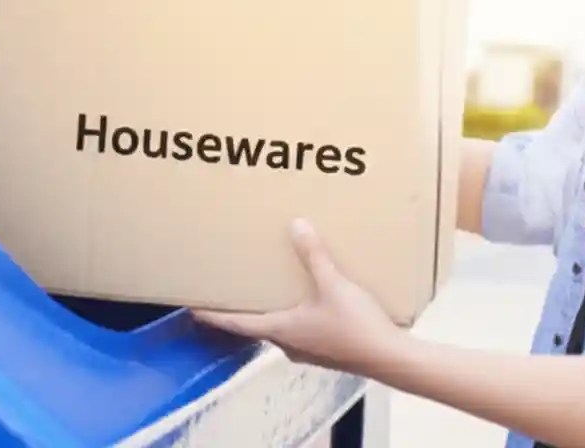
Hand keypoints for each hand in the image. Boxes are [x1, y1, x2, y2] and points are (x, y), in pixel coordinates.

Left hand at [191, 219, 404, 374]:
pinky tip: (303, 303)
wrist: (392, 359)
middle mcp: (288, 344)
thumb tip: (296, 225)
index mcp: (281, 330)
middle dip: (240, 310)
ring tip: (263, 292)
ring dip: (267, 312)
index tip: (191, 308)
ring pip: (277, 329)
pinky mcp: (325, 350)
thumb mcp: (333, 285)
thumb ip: (314, 256)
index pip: (235, 323)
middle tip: (227, 293)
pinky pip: (299, 331)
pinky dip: (291, 315)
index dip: (212, 314)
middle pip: (254, 326)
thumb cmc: (357, 327)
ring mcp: (307, 350)